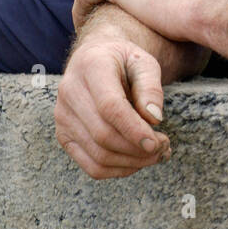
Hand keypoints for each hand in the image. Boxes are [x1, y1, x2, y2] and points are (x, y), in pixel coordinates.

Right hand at [55, 15, 171, 178]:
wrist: (96, 58)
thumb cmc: (125, 60)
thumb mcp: (144, 62)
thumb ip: (151, 86)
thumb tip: (154, 118)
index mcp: (91, 67)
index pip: (109, 106)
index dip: (133, 129)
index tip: (157, 142)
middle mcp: (70, 92)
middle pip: (103, 134)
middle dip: (137, 149)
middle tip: (164, 147)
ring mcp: (63, 116)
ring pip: (97, 155)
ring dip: (132, 162)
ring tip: (156, 155)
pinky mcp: (63, 135)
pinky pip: (91, 166)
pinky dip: (118, 170)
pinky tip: (138, 161)